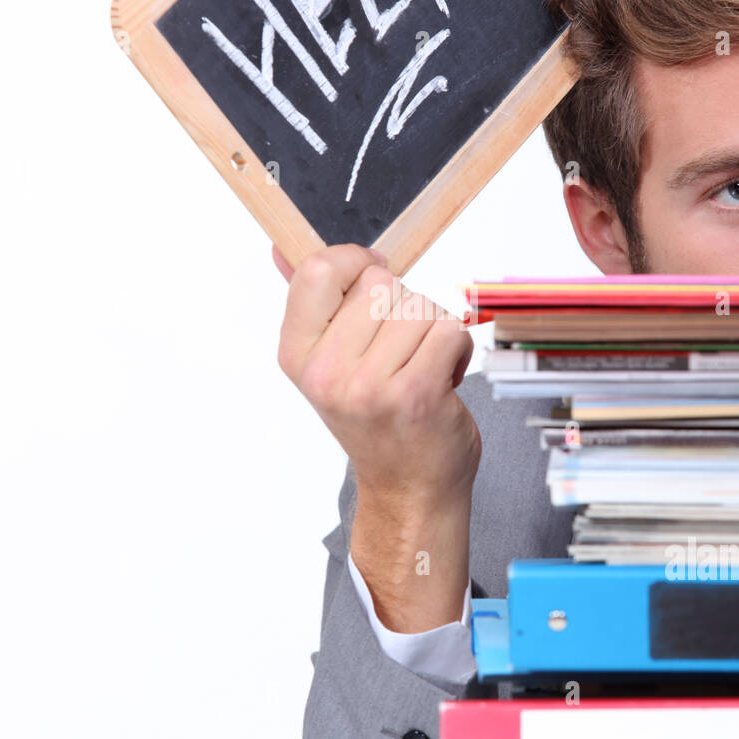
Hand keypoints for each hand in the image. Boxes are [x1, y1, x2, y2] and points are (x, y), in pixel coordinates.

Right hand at [273, 243, 479, 629]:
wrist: (408, 489)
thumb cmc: (378, 420)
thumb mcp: (331, 361)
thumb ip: (311, 302)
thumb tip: (281, 249)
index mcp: (297, 354)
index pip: (317, 269)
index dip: (356, 264)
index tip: (372, 287)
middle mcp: (325, 371)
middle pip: (380, 283)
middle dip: (403, 308)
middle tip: (399, 353)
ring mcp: (368, 386)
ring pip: (420, 306)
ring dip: (433, 332)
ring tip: (420, 369)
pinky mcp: (414, 394)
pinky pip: (449, 331)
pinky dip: (457, 351)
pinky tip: (441, 380)